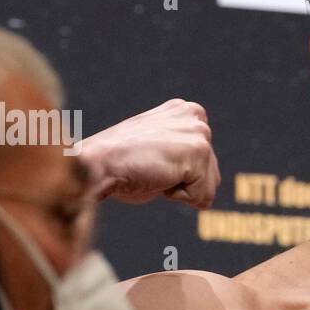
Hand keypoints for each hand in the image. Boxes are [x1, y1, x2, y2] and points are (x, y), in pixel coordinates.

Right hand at [80, 99, 219, 207]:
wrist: (98, 165)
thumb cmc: (120, 163)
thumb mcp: (155, 147)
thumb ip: (180, 150)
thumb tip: (204, 177)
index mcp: (185, 111)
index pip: (204, 160)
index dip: (179, 172)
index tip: (152, 160)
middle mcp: (195, 116)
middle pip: (211, 174)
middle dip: (183, 181)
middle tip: (151, 166)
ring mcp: (199, 132)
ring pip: (209, 186)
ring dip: (181, 190)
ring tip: (155, 171)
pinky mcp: (199, 151)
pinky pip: (203, 197)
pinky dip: (179, 197)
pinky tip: (158, 178)